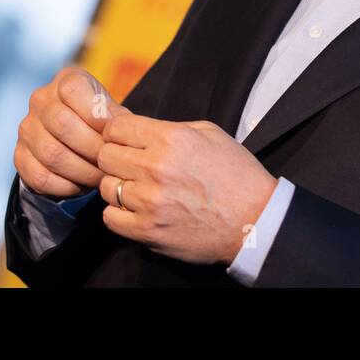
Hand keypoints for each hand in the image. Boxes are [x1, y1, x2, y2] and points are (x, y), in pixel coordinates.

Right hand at [14, 66, 127, 199]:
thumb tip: (121, 130)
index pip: (73, 90)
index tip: (113, 134)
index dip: (96, 115)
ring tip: (100, 176)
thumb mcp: (111, 110)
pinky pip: (40, 176)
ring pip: (52, 154)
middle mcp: (41, 100)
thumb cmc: (98, 119)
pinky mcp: (20, 155)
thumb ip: (116, 117)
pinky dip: (65, 186)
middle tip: (110, 162)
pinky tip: (80, 186)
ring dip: (81, 171)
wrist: (72, 139)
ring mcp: (27, 128)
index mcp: (65, 81)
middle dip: (92, 148)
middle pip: (62, 124)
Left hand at [97, 114, 278, 264]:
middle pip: (104, 156)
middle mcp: (155, 168)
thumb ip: (169, 128)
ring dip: (118, 186)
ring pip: (105, 187)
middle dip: (115, 158)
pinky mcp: (147, 231)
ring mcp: (149, 202)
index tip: (125, 140)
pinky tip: (137, 209)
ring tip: (139, 188)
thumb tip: (134, 128)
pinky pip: (110, 218)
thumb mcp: (209, 134)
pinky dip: (119, 213)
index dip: (117, 133)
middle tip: (131, 164)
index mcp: (170, 138)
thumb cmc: (235, 174)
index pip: (115, 128)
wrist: (254, 219)